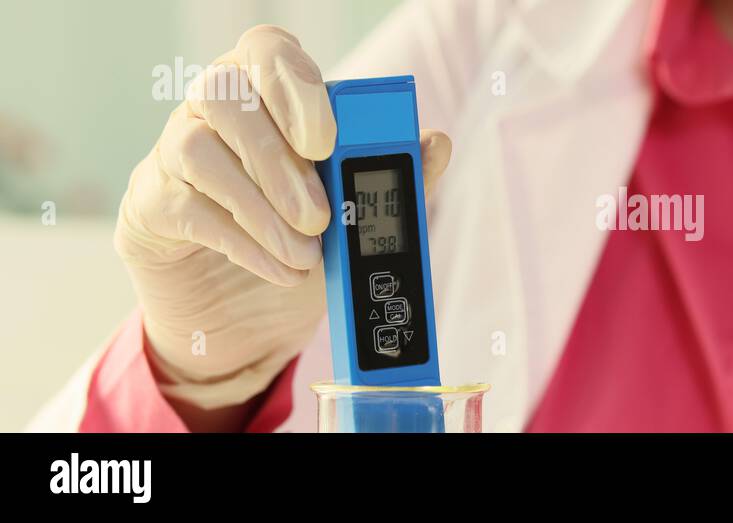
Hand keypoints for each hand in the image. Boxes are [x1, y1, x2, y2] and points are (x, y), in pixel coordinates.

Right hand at [115, 25, 451, 412]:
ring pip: (200, 150)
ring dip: (261, 209)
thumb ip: (396, 173)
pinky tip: (278, 267)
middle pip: (227, 98)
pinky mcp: (153, 202)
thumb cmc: (304, 235)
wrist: (245, 307)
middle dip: (279, 162)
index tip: (324, 142)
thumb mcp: (357, 208)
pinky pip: (186, 208)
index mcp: (268, 88)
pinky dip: (241, 242)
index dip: (294, 87)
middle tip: (319, 217)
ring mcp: (174, 148)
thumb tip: (438, 142)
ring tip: (305, 254)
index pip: (267, 50)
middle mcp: (214, 105)